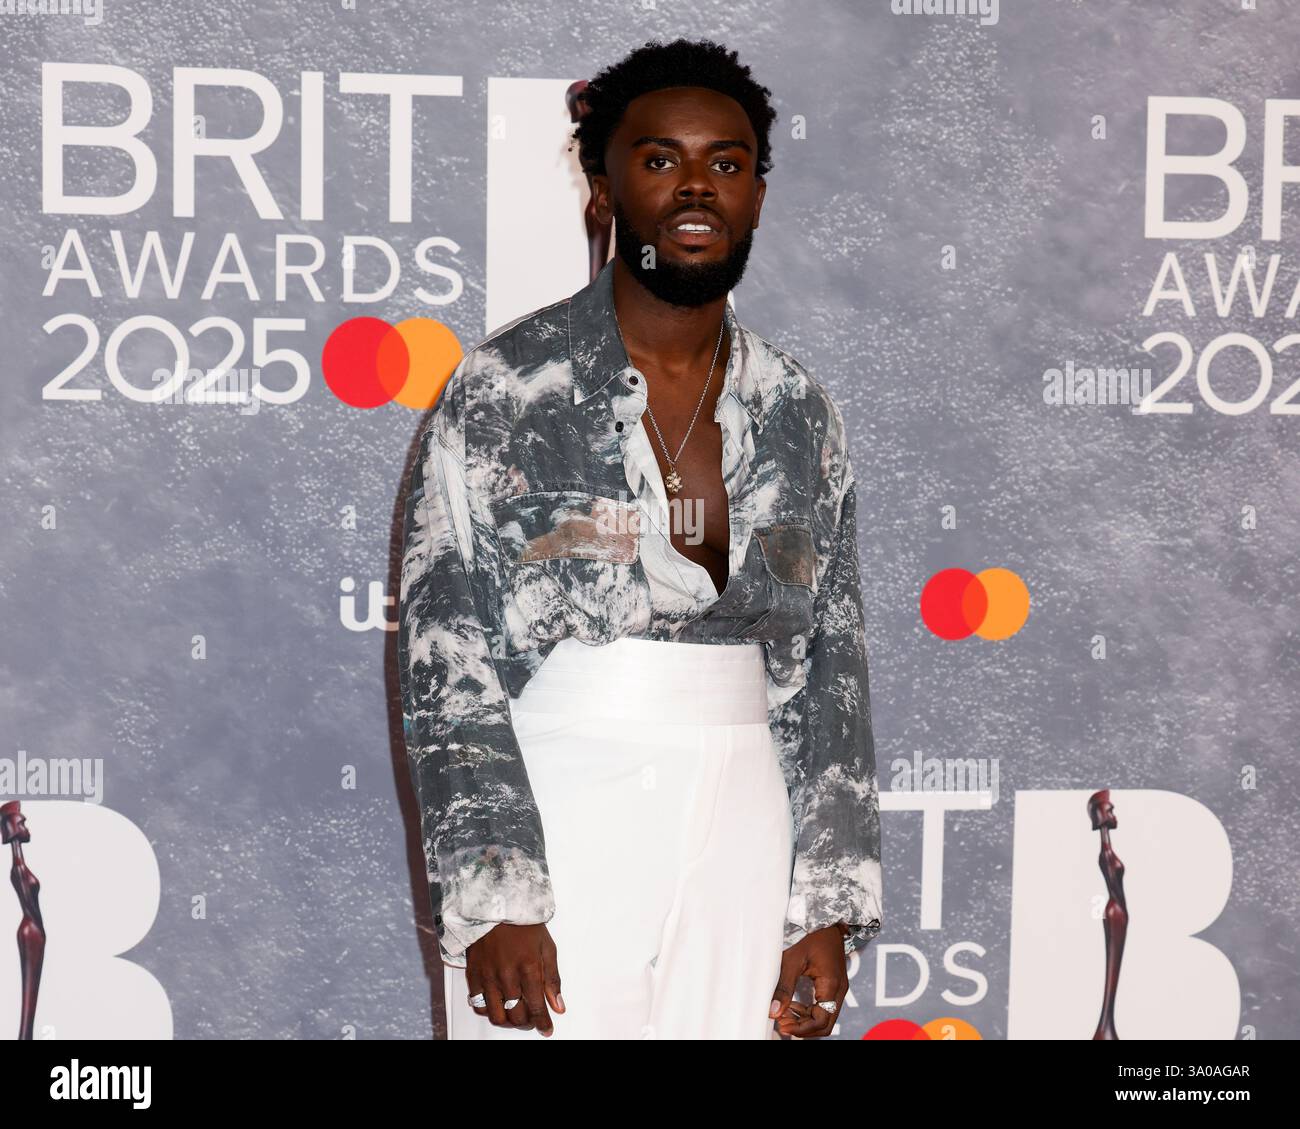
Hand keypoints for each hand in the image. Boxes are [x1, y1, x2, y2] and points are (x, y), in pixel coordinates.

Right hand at [463, 923, 563, 1036]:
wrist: (496, 905)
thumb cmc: (523, 925)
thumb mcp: (547, 947)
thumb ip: (553, 979)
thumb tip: (559, 1006)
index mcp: (529, 968)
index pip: (537, 1007)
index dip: (543, 1023)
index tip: (547, 1029)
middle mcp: (507, 976)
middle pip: (517, 1016)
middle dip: (527, 1023)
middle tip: (532, 1019)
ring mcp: (488, 977)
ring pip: (497, 1016)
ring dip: (509, 1021)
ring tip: (515, 1015)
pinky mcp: (474, 975)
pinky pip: (478, 1005)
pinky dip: (489, 1010)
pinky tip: (498, 1004)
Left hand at [769, 922, 849, 1038]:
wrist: (824, 919)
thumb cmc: (809, 935)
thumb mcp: (792, 960)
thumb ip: (784, 988)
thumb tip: (774, 1012)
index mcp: (831, 985)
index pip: (821, 1020)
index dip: (801, 1028)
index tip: (781, 1026)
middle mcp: (839, 989)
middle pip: (826, 1023)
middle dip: (803, 1027)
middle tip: (781, 1022)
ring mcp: (838, 987)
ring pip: (825, 1016)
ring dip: (805, 1020)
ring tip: (783, 1015)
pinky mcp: (833, 984)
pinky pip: (824, 1006)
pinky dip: (809, 1011)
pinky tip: (792, 1005)